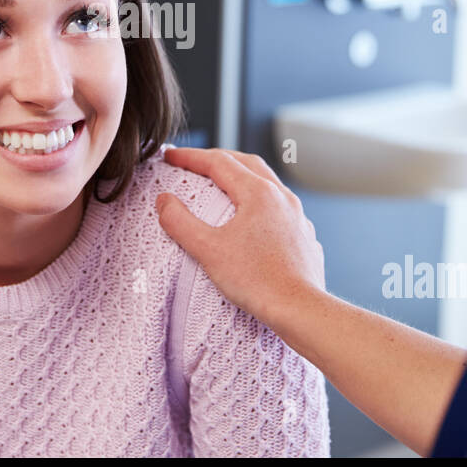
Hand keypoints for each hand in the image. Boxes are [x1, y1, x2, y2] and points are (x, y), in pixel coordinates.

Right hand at [156, 145, 324, 323]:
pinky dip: (259, 200)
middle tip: (193, 163)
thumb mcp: (209, 250)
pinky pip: (279, 206)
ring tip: (222, 184)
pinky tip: (252, 217)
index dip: (190, 157)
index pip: (218, 162)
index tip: (170, 156)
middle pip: (245, 163)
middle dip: (217, 158)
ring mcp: (296, 215)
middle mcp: (281, 197)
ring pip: (266, 182)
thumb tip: (164, 202)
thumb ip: (181, 222)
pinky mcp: (302, 235)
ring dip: (241, 176)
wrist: (301, 310)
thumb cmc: (258, 281)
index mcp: (258, 193)